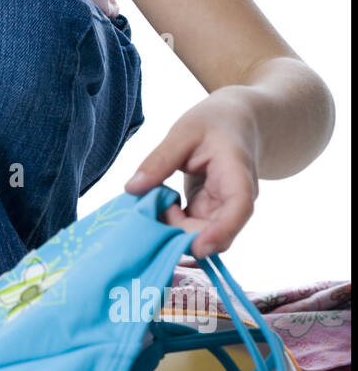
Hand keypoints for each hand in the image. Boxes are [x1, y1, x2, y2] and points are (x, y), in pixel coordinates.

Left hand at [122, 90, 260, 257]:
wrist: (236, 122)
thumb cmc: (215, 122)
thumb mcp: (184, 133)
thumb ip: (160, 160)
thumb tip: (132, 189)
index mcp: (238, 177)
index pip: (238, 210)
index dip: (219, 233)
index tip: (196, 248)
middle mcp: (234, 201)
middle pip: (212, 232)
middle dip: (178, 230)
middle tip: (150, 203)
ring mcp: (220, 210)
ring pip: (197, 236)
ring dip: (170, 228)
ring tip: (155, 197)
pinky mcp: (206, 212)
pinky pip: (187, 229)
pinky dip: (169, 222)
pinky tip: (157, 203)